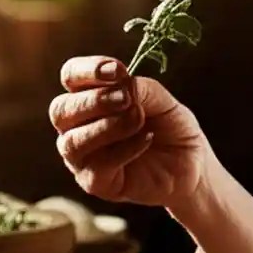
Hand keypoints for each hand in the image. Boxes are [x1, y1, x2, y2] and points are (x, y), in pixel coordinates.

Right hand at [50, 56, 211, 208]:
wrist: (191, 166)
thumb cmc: (171, 129)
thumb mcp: (165, 102)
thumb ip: (143, 90)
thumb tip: (124, 83)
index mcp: (90, 98)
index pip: (71, 76)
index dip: (87, 70)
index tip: (117, 70)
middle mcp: (77, 127)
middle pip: (60, 109)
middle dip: (94, 100)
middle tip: (127, 99)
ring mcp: (82, 157)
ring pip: (72, 141)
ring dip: (107, 125)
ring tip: (139, 119)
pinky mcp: (95, 182)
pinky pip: (98, 165)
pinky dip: (124, 148)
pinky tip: (147, 139)